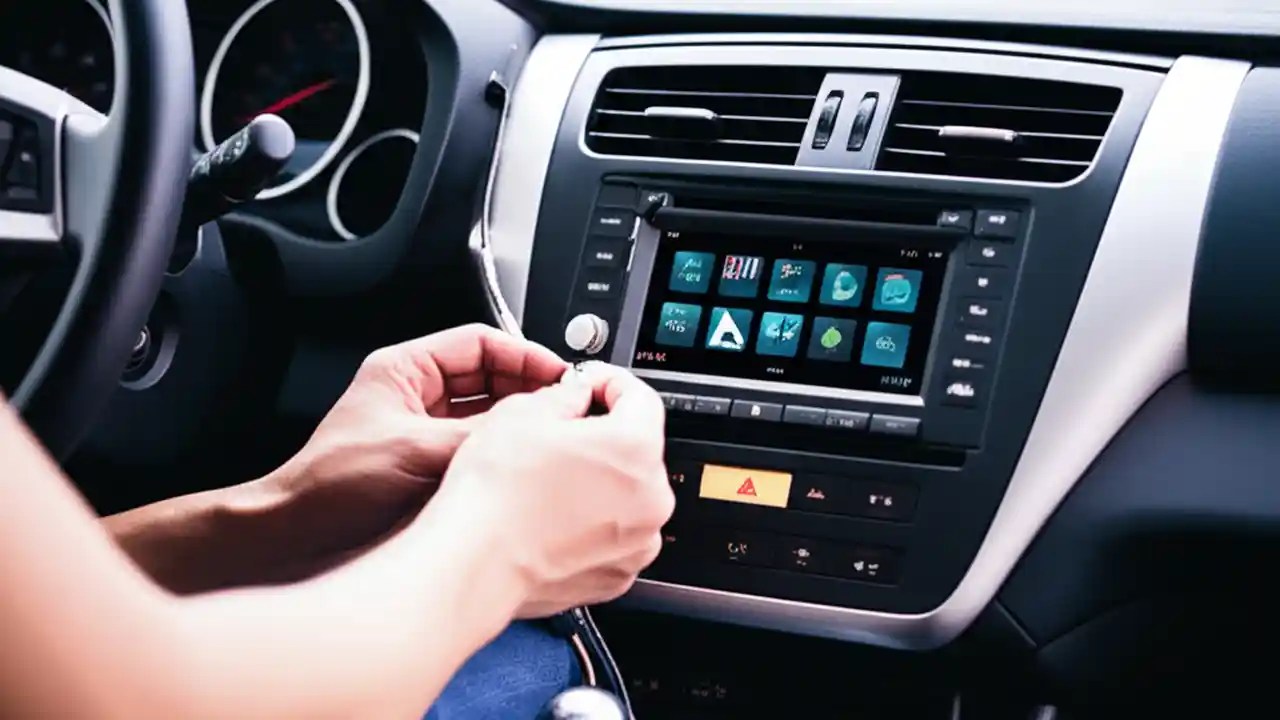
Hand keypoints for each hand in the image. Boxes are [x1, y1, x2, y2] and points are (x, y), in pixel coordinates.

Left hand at [258, 324, 567, 561]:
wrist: (297, 540)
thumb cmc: (331, 488)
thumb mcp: (418, 451)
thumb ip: (481, 434)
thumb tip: (535, 422)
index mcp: (405, 371)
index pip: (481, 343)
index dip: (525, 355)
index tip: (559, 374)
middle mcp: (417, 397)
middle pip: (490, 378)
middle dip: (529, 390)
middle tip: (565, 406)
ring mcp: (425, 433)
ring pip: (488, 416)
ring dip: (518, 425)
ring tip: (549, 435)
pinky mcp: (430, 469)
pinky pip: (478, 451)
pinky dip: (503, 454)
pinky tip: (522, 466)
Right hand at [433, 362, 673, 618]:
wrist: (472, 563)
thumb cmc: (495, 494)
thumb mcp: (523, 413)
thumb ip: (566, 395)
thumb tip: (577, 396)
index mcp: (636, 448)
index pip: (640, 397)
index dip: (608, 382)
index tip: (588, 383)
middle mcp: (651, 499)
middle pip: (637, 449)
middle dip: (602, 435)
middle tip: (559, 433)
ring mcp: (636, 543)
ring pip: (626, 494)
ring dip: (599, 480)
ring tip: (549, 479)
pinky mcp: (616, 575)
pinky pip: (614, 535)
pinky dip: (591, 522)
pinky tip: (552, 515)